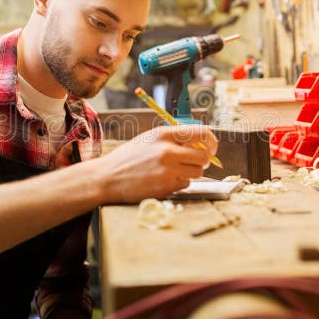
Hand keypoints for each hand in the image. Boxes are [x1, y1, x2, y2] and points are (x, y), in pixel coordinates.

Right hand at [95, 125, 218, 202]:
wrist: (107, 178)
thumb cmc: (129, 158)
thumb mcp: (149, 140)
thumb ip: (173, 139)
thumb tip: (199, 144)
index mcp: (164, 134)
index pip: (201, 132)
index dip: (211, 141)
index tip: (211, 147)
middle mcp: (168, 151)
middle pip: (203, 156)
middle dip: (202, 161)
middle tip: (194, 163)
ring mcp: (167, 170)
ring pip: (197, 173)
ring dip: (190, 173)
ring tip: (174, 171)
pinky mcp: (166, 187)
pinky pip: (185, 185)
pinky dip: (179, 183)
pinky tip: (164, 180)